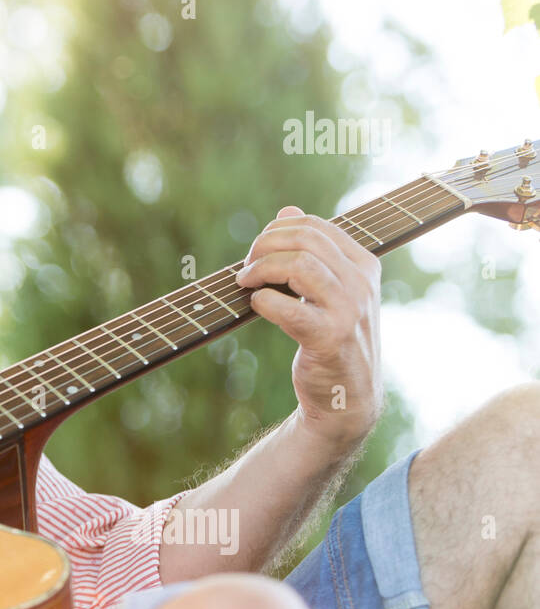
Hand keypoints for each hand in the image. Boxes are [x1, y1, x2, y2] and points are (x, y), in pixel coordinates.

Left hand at [234, 206, 382, 446]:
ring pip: (299, 265)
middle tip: (245, 267)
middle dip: (264, 246)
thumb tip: (287, 211)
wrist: (347, 397)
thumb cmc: (331, 338)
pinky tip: (257, 305)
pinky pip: (290, 308)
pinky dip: (264, 301)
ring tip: (245, 283)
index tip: (257, 251)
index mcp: (364, 265)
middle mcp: (362, 284)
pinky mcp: (330, 339)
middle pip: (305, 239)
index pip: (315, 226)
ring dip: (261, 270)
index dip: (276, 231)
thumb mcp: (327, 290)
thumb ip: (310, 251)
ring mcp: (350, 311)